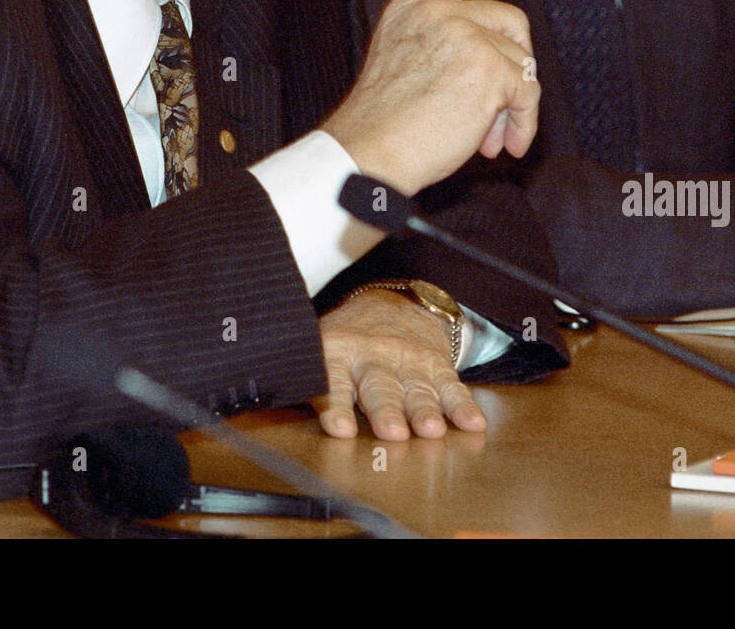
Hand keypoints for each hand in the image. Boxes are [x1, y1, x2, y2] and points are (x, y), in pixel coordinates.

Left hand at [315, 290, 486, 439]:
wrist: (395, 303)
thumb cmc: (349, 339)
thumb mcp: (320, 346)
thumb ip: (304, 376)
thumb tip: (262, 394)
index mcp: (338, 352)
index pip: (334, 379)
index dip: (336, 404)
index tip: (340, 428)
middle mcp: (373, 356)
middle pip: (379, 386)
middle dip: (386, 410)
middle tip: (392, 432)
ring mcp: (407, 361)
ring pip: (416, 387)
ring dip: (425, 410)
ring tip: (430, 429)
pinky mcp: (436, 365)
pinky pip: (451, 385)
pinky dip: (463, 406)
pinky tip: (473, 423)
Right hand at [324, 0, 537, 195]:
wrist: (366, 156)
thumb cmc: (383, 129)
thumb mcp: (407, 69)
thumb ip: (451, 52)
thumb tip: (510, 79)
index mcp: (411, 10)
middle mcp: (436, 11)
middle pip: (510, 22)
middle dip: (514, 67)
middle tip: (494, 117)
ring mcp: (462, 32)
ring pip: (522, 62)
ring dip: (514, 105)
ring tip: (484, 138)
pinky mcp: (486, 63)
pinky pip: (526, 91)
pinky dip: (521, 122)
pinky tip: (495, 146)